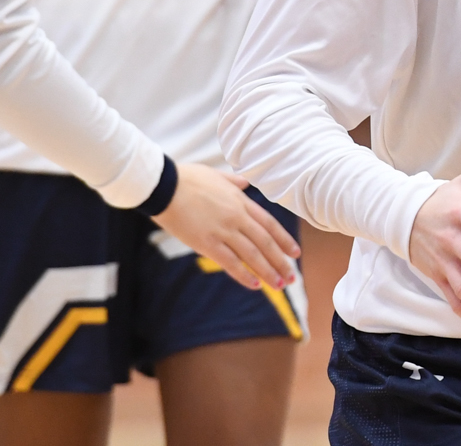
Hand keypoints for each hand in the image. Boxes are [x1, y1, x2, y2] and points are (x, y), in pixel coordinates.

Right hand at [151, 164, 300, 290]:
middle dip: (280, 261)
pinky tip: (255, 285)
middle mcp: (237, 217)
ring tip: (279, 285)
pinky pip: (230, 262)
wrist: (165, 185)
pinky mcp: (207, 242)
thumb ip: (234, 182)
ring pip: (252, 254)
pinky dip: (244, 274)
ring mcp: (223, 230)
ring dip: (268, 271)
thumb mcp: (216, 175)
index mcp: (241, 201)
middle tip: (291, 277)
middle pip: (266, 242)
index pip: (270, 224)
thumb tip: (245, 182)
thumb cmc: (187, 178)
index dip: (284, 240)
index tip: (295, 253)